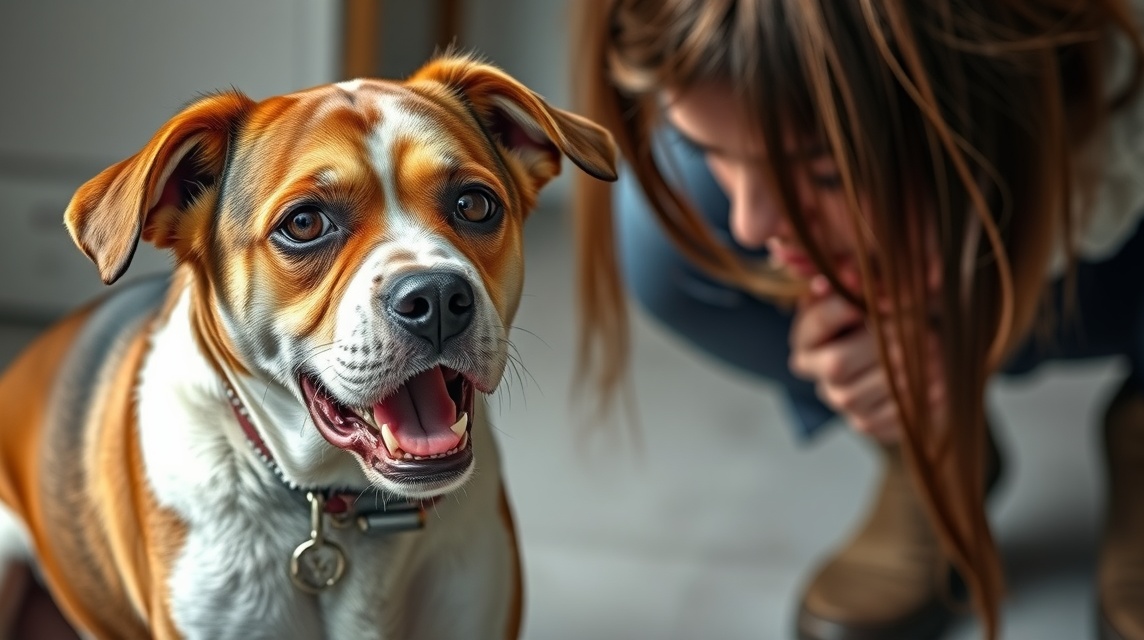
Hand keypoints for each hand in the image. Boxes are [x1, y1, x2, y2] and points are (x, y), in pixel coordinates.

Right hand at [788, 275, 944, 442]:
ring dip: (910, 366)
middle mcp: (816, 373)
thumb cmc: (878, 320)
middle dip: (881, 342)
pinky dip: (923, 391)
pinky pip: (896, 411)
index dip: (847, 308)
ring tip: (933, 347)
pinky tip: (935, 374)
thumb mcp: (862, 296)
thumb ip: (854, 285)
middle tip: (913, 326)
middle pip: (839, 363)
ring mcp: (840, 402)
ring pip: (867, 388)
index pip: (817, 323)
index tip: (881, 297)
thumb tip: (854, 274)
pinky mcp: (867, 424)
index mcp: (806, 340)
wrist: (898, 362)